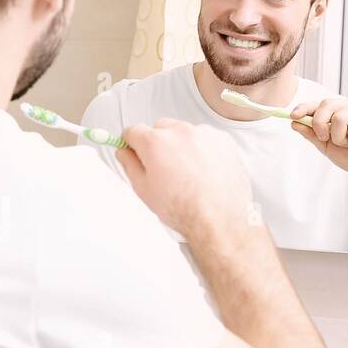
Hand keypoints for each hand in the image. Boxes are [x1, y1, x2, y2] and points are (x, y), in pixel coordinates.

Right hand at [117, 118, 256, 240]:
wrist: (219, 219)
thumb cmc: (183, 208)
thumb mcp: (144, 190)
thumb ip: (129, 165)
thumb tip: (125, 152)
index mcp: (155, 142)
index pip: (133, 131)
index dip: (131, 144)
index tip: (135, 151)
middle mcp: (180, 132)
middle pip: (159, 128)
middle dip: (157, 144)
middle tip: (163, 168)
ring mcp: (203, 134)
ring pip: (183, 132)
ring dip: (181, 145)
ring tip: (187, 173)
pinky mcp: (223, 139)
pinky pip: (205, 138)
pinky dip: (202, 149)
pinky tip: (203, 171)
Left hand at [289, 97, 347, 179]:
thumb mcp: (326, 146)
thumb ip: (312, 134)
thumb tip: (294, 122)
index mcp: (337, 110)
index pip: (318, 104)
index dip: (304, 107)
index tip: (292, 115)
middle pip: (326, 106)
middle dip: (321, 126)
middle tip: (327, 139)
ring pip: (339, 119)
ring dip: (342, 139)